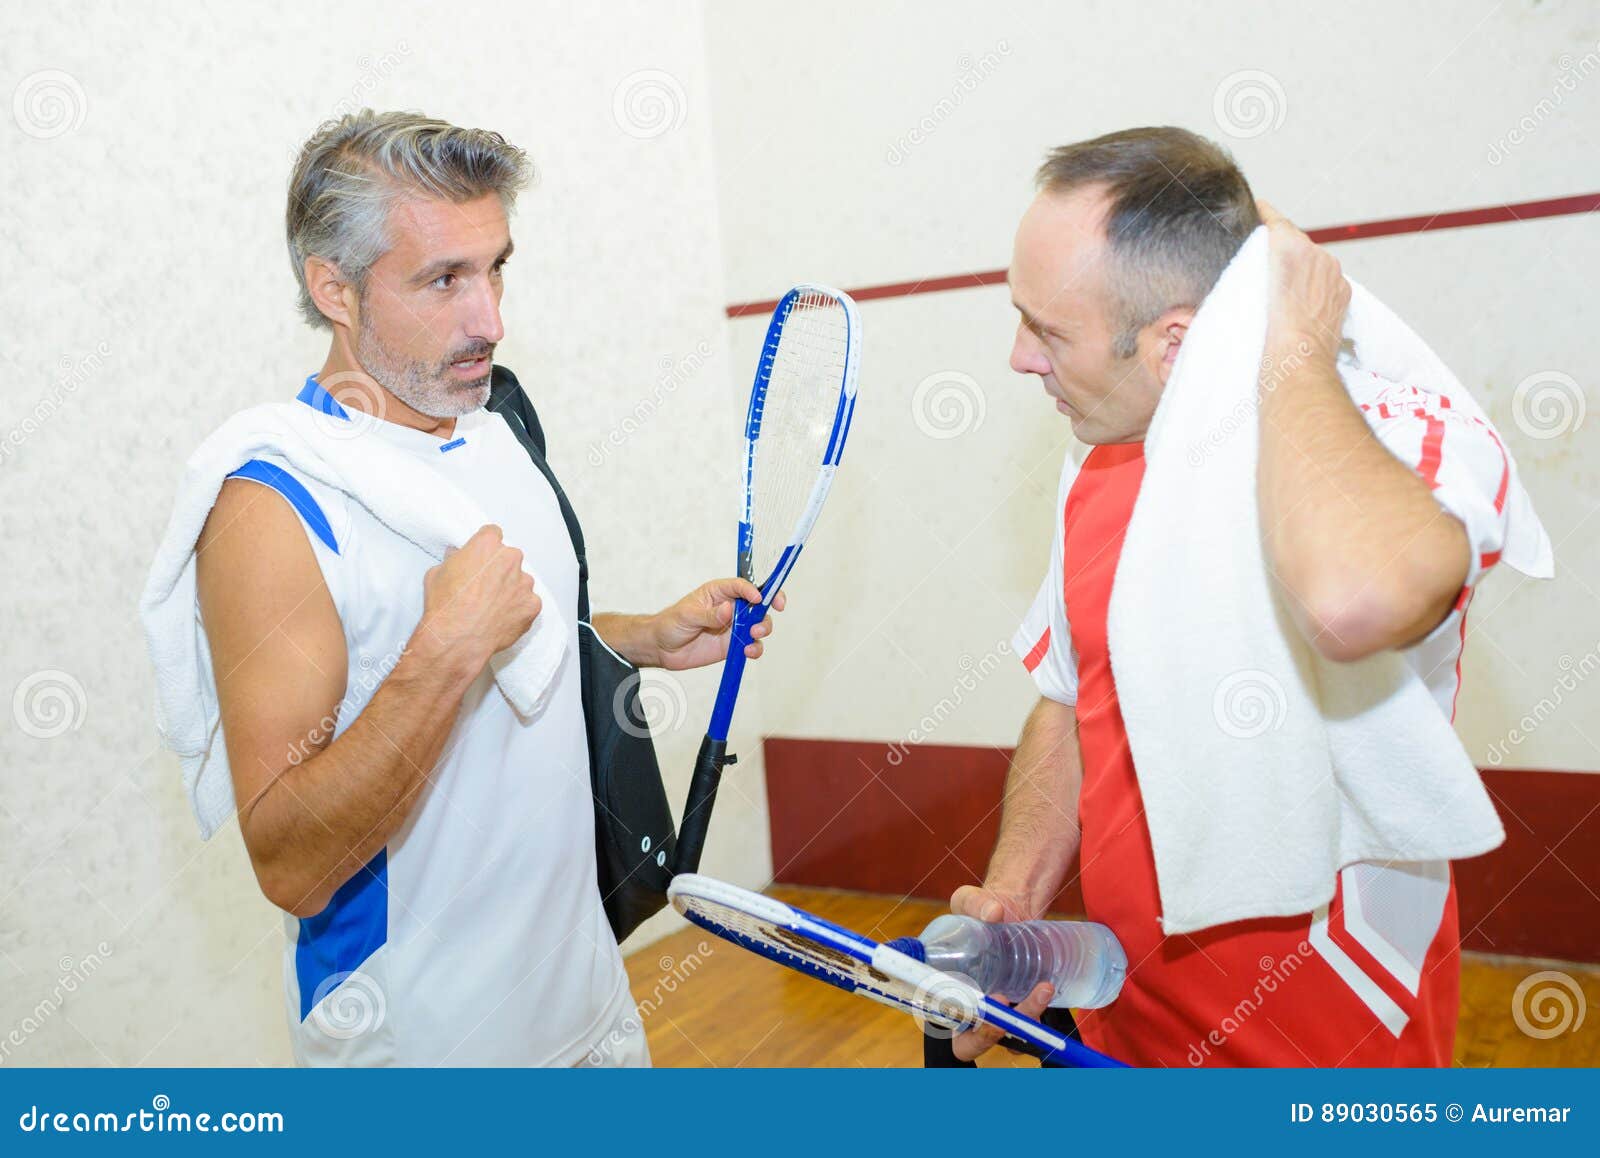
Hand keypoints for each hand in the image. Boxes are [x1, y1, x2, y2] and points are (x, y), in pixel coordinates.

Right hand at [413, 524, 540, 678]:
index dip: (486, 547)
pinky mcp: (532, 604)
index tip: (482, 558)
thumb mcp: (437, 572)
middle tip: (484, 587)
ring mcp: (525, 582)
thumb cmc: (445, 606)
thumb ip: (455, 560)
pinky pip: (528, 602)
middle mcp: (510, 559)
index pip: (493, 534)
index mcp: (487, 545)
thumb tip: (458, 558)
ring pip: (520, 581)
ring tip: (492, 607)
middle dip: (499, 569)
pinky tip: (501, 618)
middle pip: (509, 558)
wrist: (457, 638)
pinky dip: (518, 609)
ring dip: (510, 589)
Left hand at [649, 578, 785, 670]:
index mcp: (718, 592)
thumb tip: (728, 609)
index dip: (753, 590)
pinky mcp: (733, 644)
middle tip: (760, 621)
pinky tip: (748, 651)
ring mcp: (734, 626)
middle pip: (758, 603)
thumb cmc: (671, 623)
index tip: (759, 598)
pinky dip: (755, 648)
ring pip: (759, 624)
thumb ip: (709, 614)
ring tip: (753, 635)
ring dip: (763, 628)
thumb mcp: (687, 615)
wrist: (662, 648)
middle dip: (766, 609)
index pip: (741, 586)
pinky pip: (751, 644)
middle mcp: (730, 607)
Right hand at [948, 883, 1046, 1062]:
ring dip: (1023, 1022)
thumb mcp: (969, 899)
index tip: (979, 1000)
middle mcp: (965, 1007)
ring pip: (1004, 1037)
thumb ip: (975, 903)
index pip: (938, 1020)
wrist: (1011, 909)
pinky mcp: (1019, 1008)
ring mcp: (994, 1012)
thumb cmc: (979, 909)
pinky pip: (1025, 1026)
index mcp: (941, 986)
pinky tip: (1046, 989)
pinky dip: (1037, 1015)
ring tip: (1042, 989)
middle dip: (989, 1033)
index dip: (952, 1017)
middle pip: (971, 1042)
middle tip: (1006, 1004)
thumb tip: (995, 913)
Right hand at [1257, 199, 1349, 359]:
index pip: (1276, 219)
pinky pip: (1326, 278)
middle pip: (1295, 240)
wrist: (1296, 361)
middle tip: (1262, 260)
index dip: (1264, 212)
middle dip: (1281, 247)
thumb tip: (1255, 252)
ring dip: (1298, 267)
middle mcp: (1316, 253)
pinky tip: (1298, 301)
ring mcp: (1333, 272)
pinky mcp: (1343, 290)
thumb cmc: (1266, 333)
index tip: (1258, 206)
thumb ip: (1252, 261)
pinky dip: (1314, 284)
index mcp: (1289, 246)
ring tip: (1279, 288)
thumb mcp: (1245, 290)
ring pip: (1312, 259)